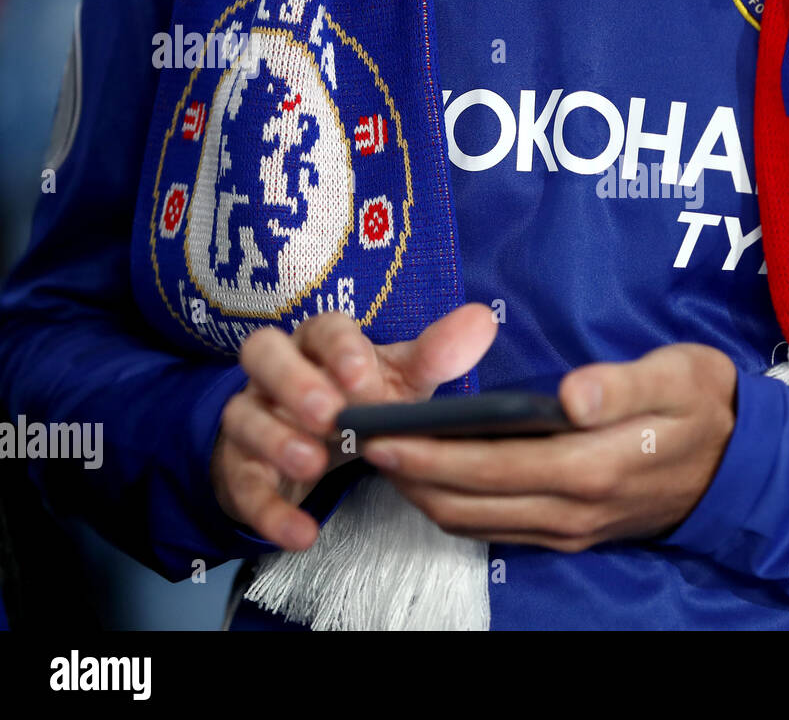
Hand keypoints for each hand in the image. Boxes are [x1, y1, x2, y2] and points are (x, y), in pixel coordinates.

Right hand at [212, 303, 497, 550]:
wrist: (313, 444)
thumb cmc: (364, 398)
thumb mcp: (403, 379)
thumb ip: (438, 355)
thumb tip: (482, 320)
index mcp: (321, 340)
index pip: (322, 328)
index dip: (339, 348)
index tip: (363, 375)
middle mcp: (279, 369)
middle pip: (263, 353)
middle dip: (293, 382)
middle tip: (329, 414)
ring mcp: (254, 414)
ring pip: (243, 416)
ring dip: (276, 439)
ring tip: (312, 463)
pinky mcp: (242, 465)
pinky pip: (244, 483)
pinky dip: (270, 510)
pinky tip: (300, 532)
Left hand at [362, 343, 737, 551]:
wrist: (738, 464)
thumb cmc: (703, 404)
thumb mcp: (678, 376)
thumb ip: (623, 384)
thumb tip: (570, 392)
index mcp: (593, 465)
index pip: (490, 465)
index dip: (428, 453)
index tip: (380, 431)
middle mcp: (573, 508)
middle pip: (469, 501)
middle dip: (408, 475)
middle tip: (360, 441)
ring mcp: (571, 528)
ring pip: (476, 522)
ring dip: (424, 495)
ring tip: (386, 458)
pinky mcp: (571, 534)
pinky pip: (498, 529)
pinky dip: (456, 508)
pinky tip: (434, 481)